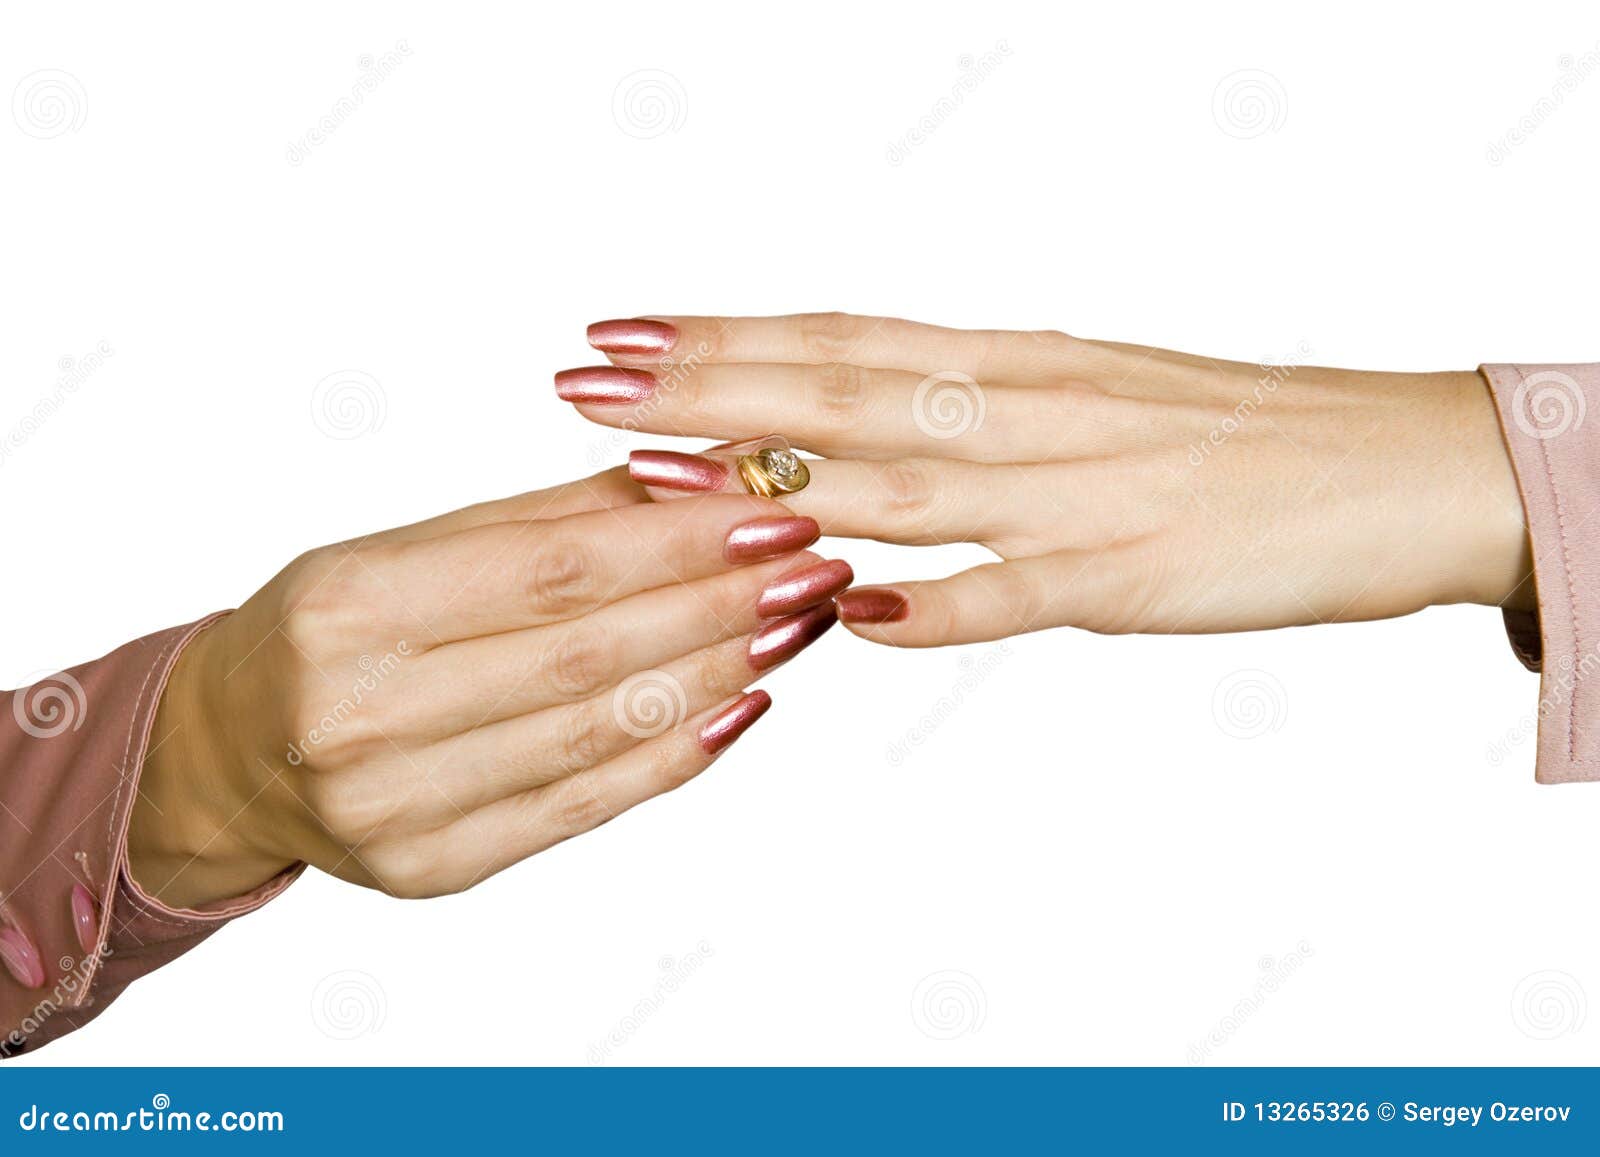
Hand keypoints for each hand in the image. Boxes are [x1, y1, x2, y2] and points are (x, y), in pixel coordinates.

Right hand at [129, 469, 848, 908]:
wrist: (231, 749)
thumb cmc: (330, 627)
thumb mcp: (414, 546)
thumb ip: (556, 517)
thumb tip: (704, 471)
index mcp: (350, 608)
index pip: (554, 571)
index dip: (680, 541)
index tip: (776, 509)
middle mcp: (361, 716)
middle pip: (590, 653)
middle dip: (723, 601)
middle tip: (812, 562)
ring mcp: (394, 809)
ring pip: (600, 731)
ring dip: (720, 671)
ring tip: (795, 622)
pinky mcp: (432, 869)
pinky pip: (583, 805)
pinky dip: (674, 752)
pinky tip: (740, 699)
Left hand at [558, 314, 1531, 646]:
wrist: (1395, 466)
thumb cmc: (1237, 438)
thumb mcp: (1091, 398)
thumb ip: (978, 415)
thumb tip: (871, 431)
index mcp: (1016, 366)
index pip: (844, 339)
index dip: (726, 338)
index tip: (624, 333)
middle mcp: (1030, 410)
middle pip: (842, 392)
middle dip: (703, 389)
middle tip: (583, 381)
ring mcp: (1079, 491)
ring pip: (906, 480)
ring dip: (776, 478)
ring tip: (658, 477)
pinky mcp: (1135, 573)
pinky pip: (1023, 590)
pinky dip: (937, 602)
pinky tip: (851, 615)